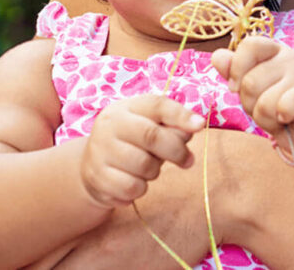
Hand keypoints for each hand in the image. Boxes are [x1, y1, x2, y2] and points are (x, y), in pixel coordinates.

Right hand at [80, 94, 204, 207]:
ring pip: (145, 166)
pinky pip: (133, 188)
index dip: (181, 115)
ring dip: (155, 171)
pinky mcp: (97, 178)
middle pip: (152, 136)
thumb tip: (196, 125)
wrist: (92, 165)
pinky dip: (141, 188)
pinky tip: (134, 182)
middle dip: (177, 151)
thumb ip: (172, 124)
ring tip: (149, 168)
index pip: (157, 105)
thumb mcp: (149, 125)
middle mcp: (109, 125)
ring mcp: (100, 151)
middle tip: (188, 160)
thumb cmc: (131, 141)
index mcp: (125, 107)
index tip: (201, 126)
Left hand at [212, 36, 293, 158]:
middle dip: (251, 104)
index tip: (236, 88)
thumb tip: (217, 56)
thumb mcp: (253, 88)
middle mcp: (290, 58)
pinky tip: (288, 118)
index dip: (237, 68)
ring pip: (264, 102)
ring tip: (279, 116)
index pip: (250, 45)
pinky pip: (285, 106)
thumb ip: (235, 71)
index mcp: (274, 51)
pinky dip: (281, 117)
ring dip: (266, 118)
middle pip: (250, 82)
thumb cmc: (280, 104)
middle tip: (267, 107)